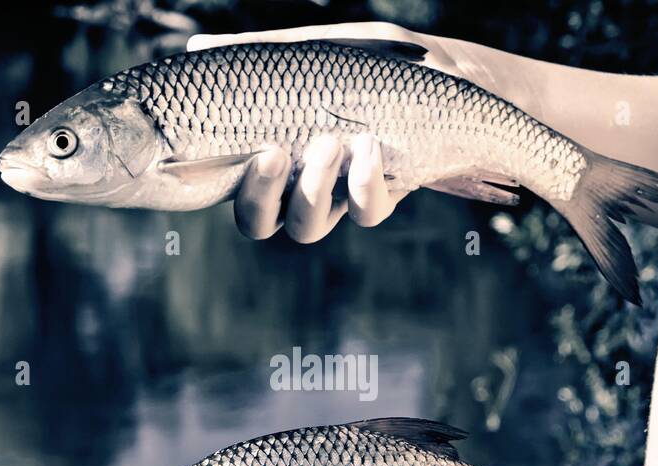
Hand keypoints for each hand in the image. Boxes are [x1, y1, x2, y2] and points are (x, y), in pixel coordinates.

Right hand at [187, 23, 517, 242]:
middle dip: (260, 197)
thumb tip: (197, 49)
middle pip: (261, 221)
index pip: (233, 184)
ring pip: (307, 225)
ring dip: (311, 189)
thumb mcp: (323, 49)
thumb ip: (264, 52)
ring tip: (330, 143)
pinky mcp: (386, 194)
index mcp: (278, 147)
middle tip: (273, 156)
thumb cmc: (386, 62)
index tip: (239, 151)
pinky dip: (363, 183)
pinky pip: (365, 212)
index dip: (222, 185)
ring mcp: (344, 192)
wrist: (461, 75)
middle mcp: (305, 179)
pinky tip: (369, 147)